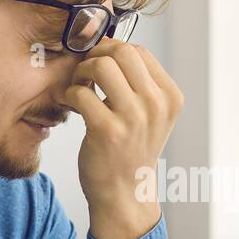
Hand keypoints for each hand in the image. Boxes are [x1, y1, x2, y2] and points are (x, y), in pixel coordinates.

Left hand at [60, 39, 183, 238]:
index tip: (99, 65)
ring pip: (101, 66)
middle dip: (96, 55)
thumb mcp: (150, 114)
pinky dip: (69, 95)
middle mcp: (157, 105)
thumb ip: (138, 82)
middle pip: (122, 51)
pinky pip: (81, 93)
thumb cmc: (131, 150)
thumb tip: (107, 45)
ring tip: (78, 87)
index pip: (139, 51)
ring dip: (82, 72)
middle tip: (85, 72)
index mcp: (170, 97)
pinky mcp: (108, 132)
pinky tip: (69, 105)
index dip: (112, 50)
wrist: (126, 193)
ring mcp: (134, 118)